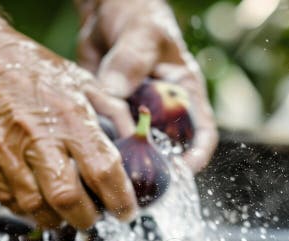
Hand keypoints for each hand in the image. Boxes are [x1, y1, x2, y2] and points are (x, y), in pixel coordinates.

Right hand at [0, 14, 136, 228]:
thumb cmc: (30, 69)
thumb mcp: (81, 81)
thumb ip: (113, 112)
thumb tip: (136, 142)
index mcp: (69, 116)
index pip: (103, 170)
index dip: (120, 198)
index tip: (127, 211)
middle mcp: (37, 138)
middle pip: (68, 200)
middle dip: (87, 218)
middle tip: (94, 218)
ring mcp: (5, 155)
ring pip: (36, 209)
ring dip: (58, 219)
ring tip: (67, 212)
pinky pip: (11, 202)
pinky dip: (30, 209)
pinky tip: (40, 199)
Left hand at [77, 0, 217, 171]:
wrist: (104, 10)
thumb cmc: (139, 14)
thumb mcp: (143, 33)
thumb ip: (132, 61)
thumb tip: (116, 93)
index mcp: (183, 92)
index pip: (202, 132)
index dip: (197, 155)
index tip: (184, 171)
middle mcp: (160, 108)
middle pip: (164, 148)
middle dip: (154, 166)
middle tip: (138, 176)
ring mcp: (133, 112)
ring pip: (132, 145)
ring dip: (122, 157)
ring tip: (110, 164)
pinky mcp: (109, 111)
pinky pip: (105, 132)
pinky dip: (98, 140)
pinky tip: (87, 142)